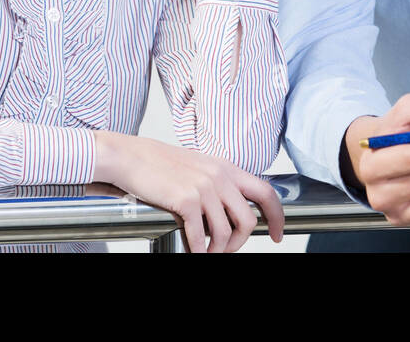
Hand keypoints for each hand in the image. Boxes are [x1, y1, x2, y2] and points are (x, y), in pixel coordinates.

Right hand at [94, 131, 283, 252]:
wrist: (130, 157)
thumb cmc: (160, 164)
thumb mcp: (199, 166)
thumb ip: (219, 182)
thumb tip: (234, 209)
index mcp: (226, 167)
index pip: (266, 192)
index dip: (278, 216)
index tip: (278, 234)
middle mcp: (220, 175)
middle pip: (248, 220)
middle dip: (240, 243)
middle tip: (226, 251)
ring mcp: (204, 187)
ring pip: (226, 232)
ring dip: (218, 250)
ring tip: (207, 253)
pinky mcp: (186, 199)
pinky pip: (200, 236)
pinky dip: (198, 249)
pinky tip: (192, 250)